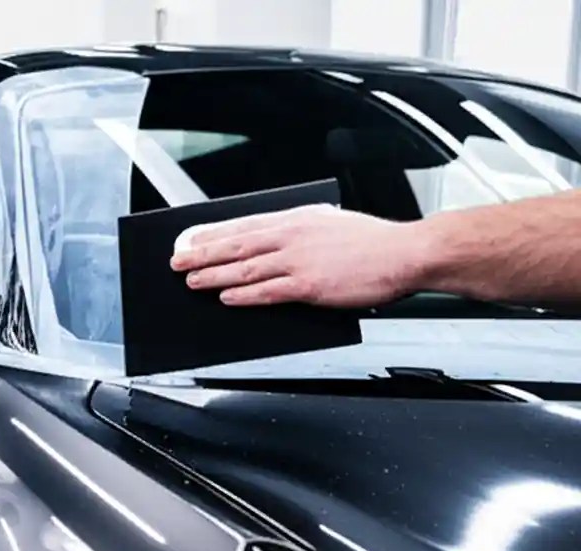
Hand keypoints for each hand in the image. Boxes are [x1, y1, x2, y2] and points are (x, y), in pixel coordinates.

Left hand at [168, 205, 427, 307]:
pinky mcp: (309, 285)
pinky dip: (243, 295)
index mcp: (297, 219)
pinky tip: (226, 297)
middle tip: (178, 261)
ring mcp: (299, 261)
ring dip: (214, 276)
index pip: (244, 225)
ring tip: (192, 281)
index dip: (213, 234)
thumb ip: (299, 232)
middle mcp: (293, 236)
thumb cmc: (374, 243)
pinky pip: (268, 292)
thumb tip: (273, 241)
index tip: (191, 239)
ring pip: (245, 269)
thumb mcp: (329, 223)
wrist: (406, 253)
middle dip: (202, 254)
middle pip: (237, 246)